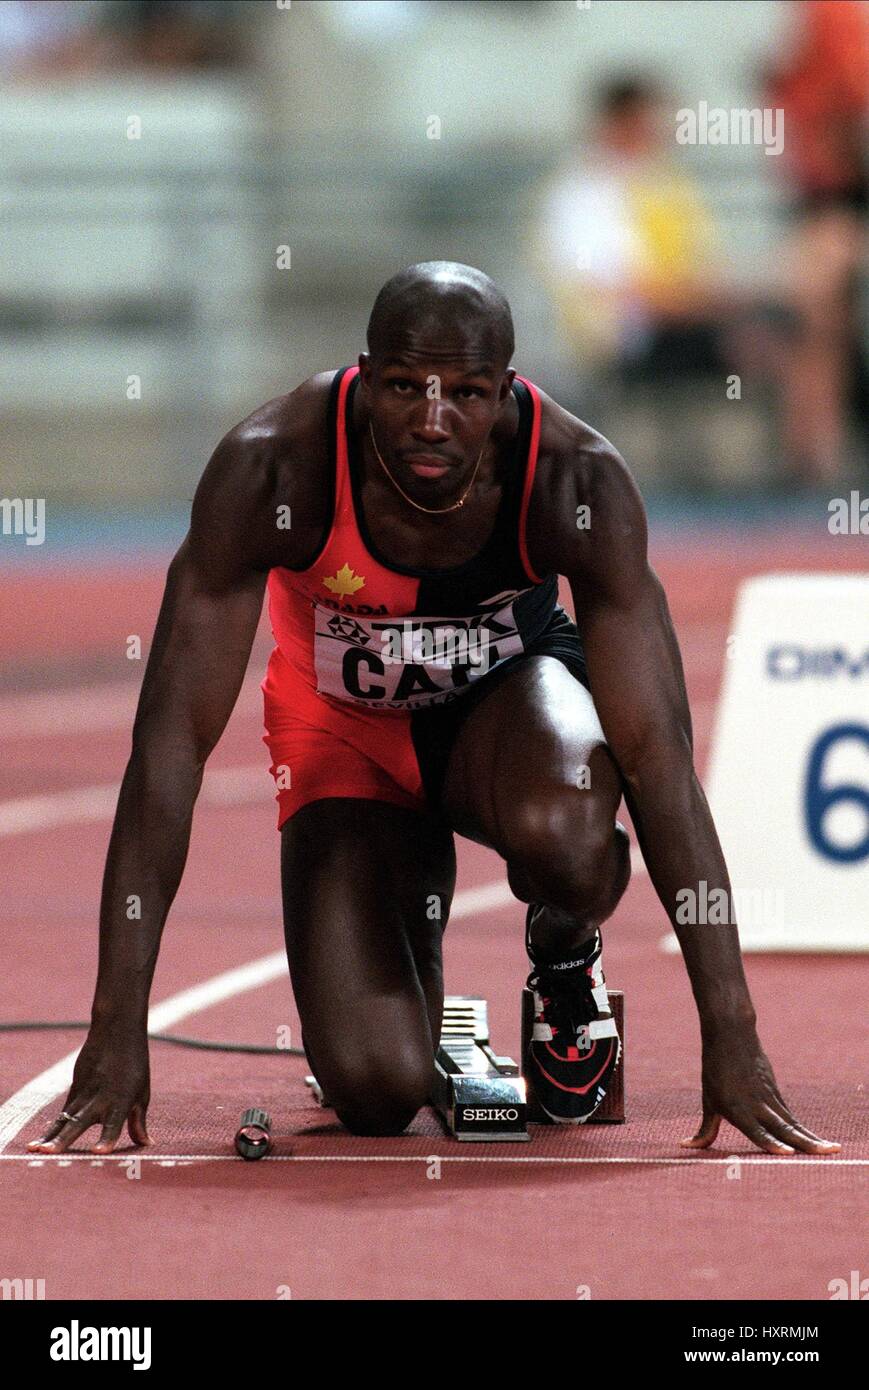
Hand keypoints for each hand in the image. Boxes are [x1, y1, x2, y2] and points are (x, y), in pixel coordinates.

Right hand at [27, 1020, 151, 1154]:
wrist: (116, 1030)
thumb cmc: (135, 1064)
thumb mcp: (142, 1092)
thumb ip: (139, 1121)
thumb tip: (147, 1144)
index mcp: (121, 1099)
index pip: (114, 1122)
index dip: (107, 1138)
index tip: (99, 1152)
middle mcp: (100, 1097)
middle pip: (80, 1121)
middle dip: (65, 1139)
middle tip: (50, 1153)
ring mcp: (84, 1092)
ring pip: (65, 1118)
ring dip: (51, 1136)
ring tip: (36, 1150)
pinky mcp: (74, 1088)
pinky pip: (63, 1114)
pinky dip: (51, 1129)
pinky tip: (38, 1144)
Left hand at [681, 1024, 839, 1155]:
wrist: (731, 1035)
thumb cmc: (715, 1070)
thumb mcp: (708, 1099)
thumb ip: (705, 1128)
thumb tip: (687, 1146)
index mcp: (736, 1107)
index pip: (756, 1129)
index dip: (771, 1142)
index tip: (788, 1154)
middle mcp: (756, 1104)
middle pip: (784, 1128)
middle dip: (805, 1143)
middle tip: (826, 1154)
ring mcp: (769, 1097)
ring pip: (793, 1122)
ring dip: (811, 1138)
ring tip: (831, 1150)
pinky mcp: (776, 1092)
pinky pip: (790, 1115)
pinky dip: (803, 1129)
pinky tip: (816, 1141)